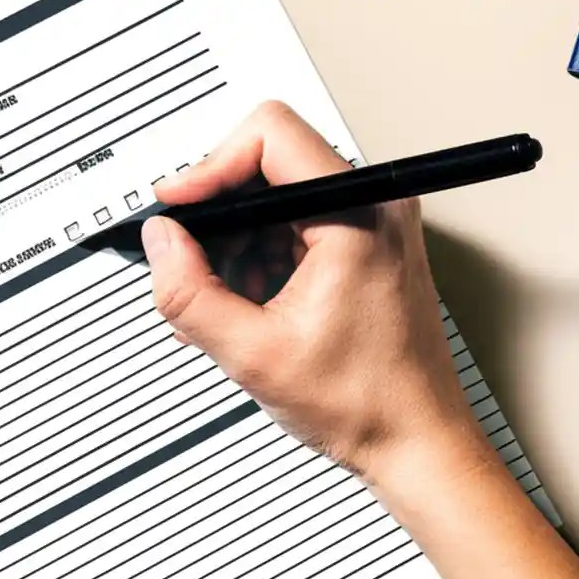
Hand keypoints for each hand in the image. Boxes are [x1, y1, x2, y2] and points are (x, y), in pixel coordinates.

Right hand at [142, 102, 488, 478]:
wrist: (418, 443)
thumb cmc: (370, 405)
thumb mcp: (254, 354)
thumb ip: (190, 294)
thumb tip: (160, 244)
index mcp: (360, 215)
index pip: (269, 135)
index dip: (210, 167)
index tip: (178, 206)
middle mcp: (377, 206)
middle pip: (270, 165)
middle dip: (221, 217)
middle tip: (193, 264)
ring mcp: (376, 226)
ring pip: (279, 199)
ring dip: (239, 245)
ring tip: (228, 303)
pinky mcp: (368, 248)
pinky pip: (297, 228)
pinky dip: (262, 261)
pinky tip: (252, 308)